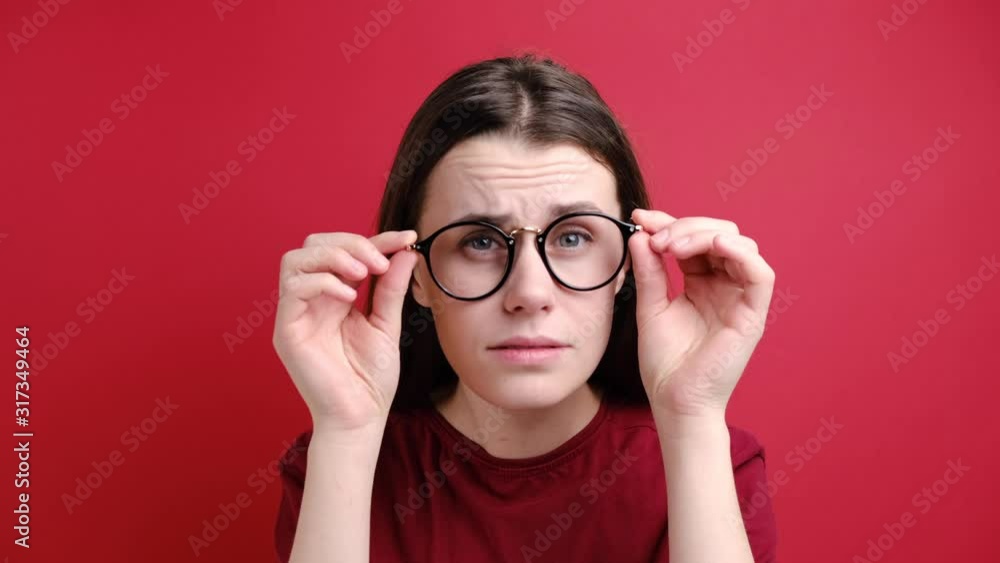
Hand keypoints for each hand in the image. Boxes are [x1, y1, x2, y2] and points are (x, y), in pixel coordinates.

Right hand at [272, 230, 418, 431]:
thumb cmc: (370, 380)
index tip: (407, 238)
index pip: (346, 251)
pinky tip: (347, 297)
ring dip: (333, 256)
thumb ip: (392, 287)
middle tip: (379, 263)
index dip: (375, 239)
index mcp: (334, 296)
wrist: (360, 418)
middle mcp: (311, 300)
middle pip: (313, 244)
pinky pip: (292, 288)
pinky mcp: (286, 330)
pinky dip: (322, 281)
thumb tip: (406, 251)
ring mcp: (295, 314)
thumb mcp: (387, 324)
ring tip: (362, 274)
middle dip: (350, 242)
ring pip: (295, 258)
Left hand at [627, 209, 775, 417]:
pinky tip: (715, 247)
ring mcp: (740, 299)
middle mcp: (724, 286)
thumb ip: (649, 271)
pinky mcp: (753, 315)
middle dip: (685, 227)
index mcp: (701, 283)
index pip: (693, 239)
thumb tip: (640, 234)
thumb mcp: (650, 307)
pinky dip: (742, 254)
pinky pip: (761, 275)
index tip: (640, 218)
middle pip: (718, 234)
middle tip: (656, 239)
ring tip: (672, 247)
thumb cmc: (665, 363)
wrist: (674, 401)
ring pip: (739, 245)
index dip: (669, 223)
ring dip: (705, 235)